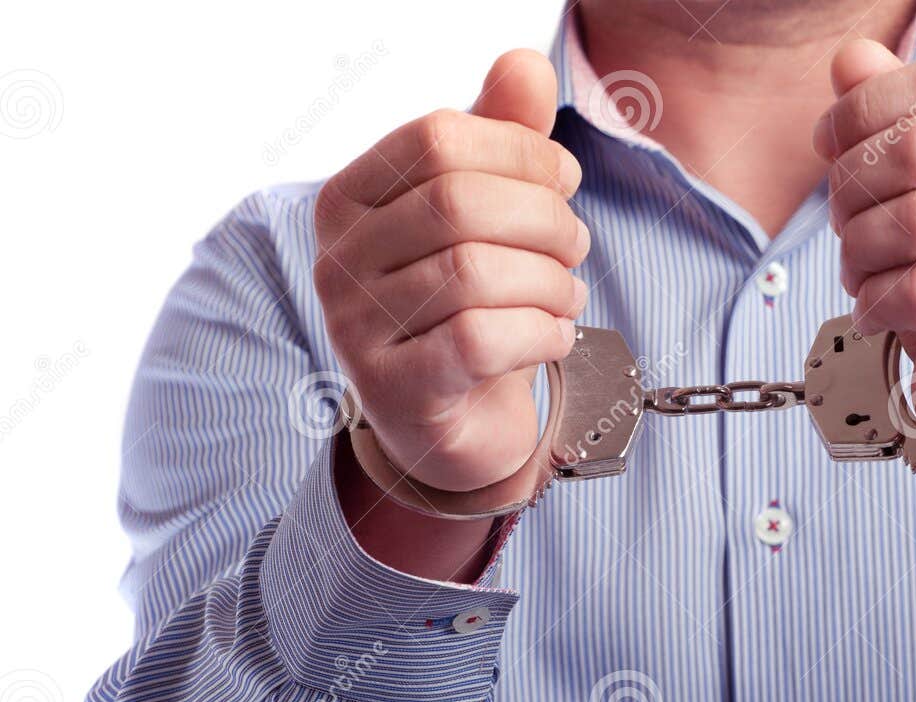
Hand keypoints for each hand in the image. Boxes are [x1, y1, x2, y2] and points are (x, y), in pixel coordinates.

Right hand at [313, 50, 589, 493]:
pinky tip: (556, 336)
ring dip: (550, 281)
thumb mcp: (485, 217)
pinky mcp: (397, 390)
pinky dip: (540, 334)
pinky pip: (481, 341)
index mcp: (351, 198)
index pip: (440, 138)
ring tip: (569, 295)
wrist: (449, 423)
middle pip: (459, 202)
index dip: (522, 151)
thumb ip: (501, 138)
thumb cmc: (466, 308)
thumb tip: (525, 63)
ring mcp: (358, 328)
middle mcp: (338, 259)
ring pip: (475, 273)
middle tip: (577, 244)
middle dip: (543, 218)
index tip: (565, 180)